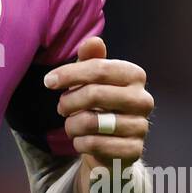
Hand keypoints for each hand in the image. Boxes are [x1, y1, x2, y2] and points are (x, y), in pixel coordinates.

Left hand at [43, 35, 152, 172]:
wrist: (110, 146)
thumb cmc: (98, 105)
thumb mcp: (92, 79)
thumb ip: (91, 60)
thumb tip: (93, 41)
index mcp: (135, 75)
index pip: (99, 68)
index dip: (69, 73)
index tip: (48, 81)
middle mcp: (143, 99)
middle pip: (94, 93)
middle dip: (68, 101)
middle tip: (61, 108)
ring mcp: (141, 126)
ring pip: (92, 122)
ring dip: (72, 125)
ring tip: (72, 125)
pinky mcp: (134, 151)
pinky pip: (95, 144)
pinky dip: (80, 143)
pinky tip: (81, 141)